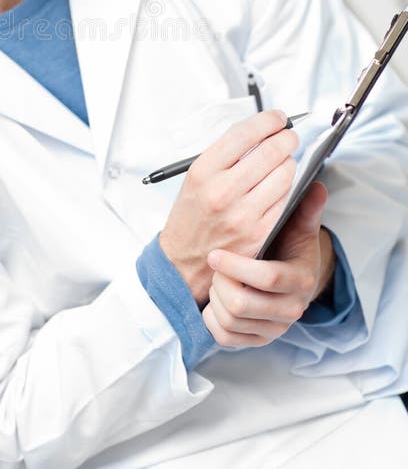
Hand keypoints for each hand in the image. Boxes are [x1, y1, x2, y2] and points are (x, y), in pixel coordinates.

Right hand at [160, 110, 298, 306]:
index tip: (277, 118)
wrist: (184, 260)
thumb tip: (257, 132)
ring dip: (289, 161)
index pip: (244, 135)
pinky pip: (285, 200)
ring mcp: (243, 214)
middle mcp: (222, 191)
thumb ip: (225, 155)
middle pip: (269, 152)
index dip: (267, 121)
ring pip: (283, 174)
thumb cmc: (191, 214)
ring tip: (284, 159)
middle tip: (289, 135)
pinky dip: (287, 186)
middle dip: (286, 138)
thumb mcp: (195, 177)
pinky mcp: (258, 232)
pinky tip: (281, 182)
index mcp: (204, 171)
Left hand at [202, 181, 334, 346]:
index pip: (268, 279)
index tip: (215, 254)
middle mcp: (290, 309)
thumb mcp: (299, 228)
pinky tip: (217, 299)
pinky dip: (212, 318)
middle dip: (221, 282)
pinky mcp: (257, 341)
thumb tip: (316, 186)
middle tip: (216, 264)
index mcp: (300, 280)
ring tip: (218, 278)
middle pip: (242, 305)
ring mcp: (273, 328)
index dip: (237, 267)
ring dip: (216, 297)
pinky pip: (223, 336)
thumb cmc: (288, 248)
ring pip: (230, 320)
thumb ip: (305, 208)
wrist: (290, 279)